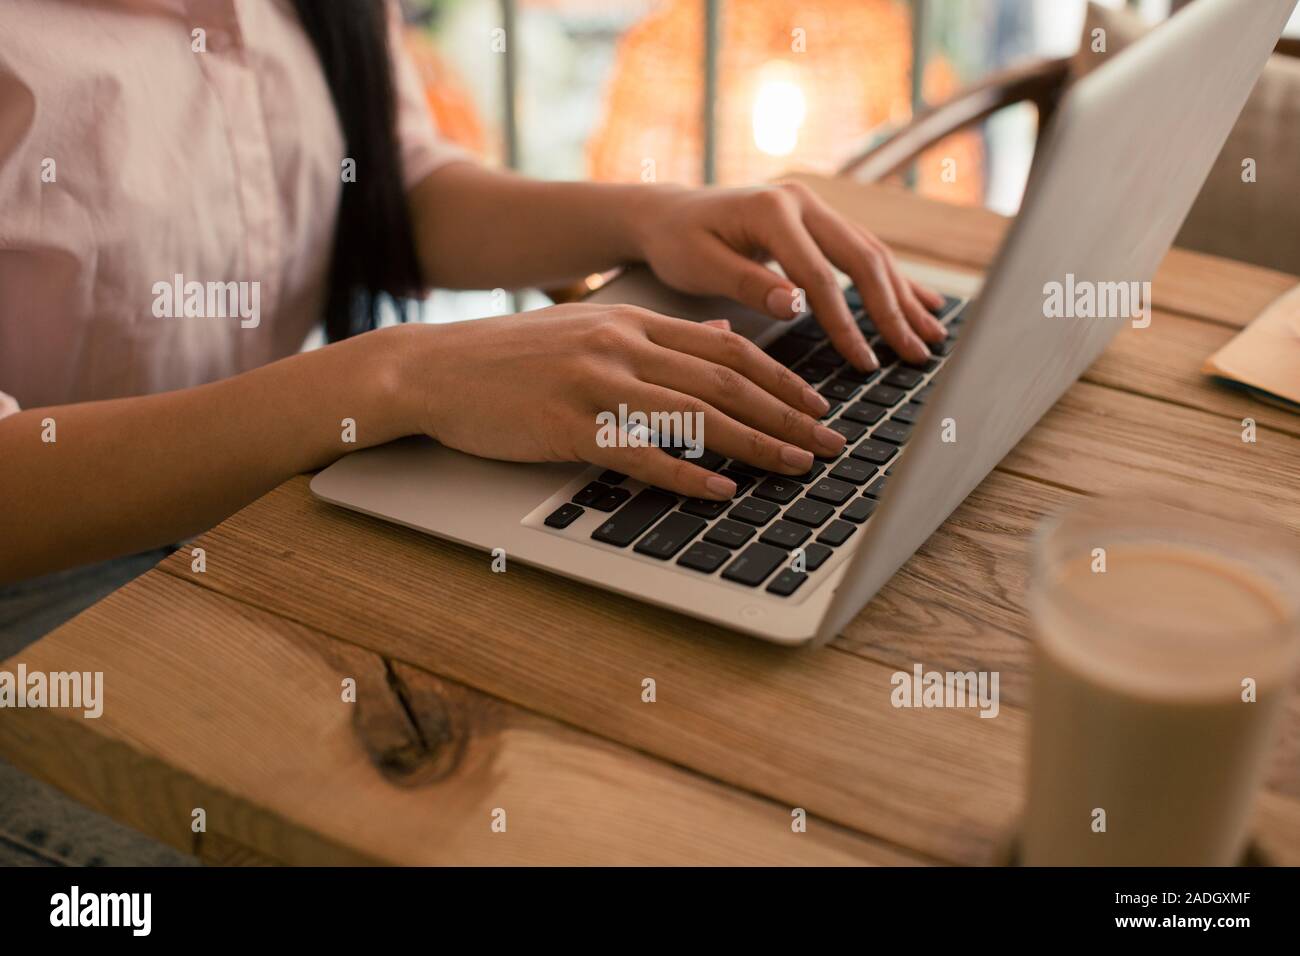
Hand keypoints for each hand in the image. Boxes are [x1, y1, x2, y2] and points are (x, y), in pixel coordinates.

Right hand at [394, 304, 847, 498]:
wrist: (434, 369)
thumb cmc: (509, 358)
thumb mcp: (587, 328)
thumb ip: (653, 337)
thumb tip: (720, 340)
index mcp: (630, 320)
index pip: (726, 348)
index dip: (780, 378)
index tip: (816, 404)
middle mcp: (622, 345)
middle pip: (726, 382)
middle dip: (788, 415)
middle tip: (829, 443)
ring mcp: (595, 384)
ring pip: (697, 416)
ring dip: (756, 445)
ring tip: (797, 467)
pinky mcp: (568, 426)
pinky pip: (642, 453)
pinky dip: (688, 474)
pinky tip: (721, 490)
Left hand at [628, 181, 947, 368]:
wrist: (667, 213)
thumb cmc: (677, 242)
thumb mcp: (700, 265)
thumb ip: (748, 284)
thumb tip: (797, 306)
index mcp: (773, 210)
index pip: (820, 276)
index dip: (845, 322)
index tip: (864, 362)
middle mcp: (802, 201)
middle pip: (862, 259)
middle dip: (892, 311)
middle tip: (914, 354)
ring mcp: (815, 208)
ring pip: (872, 254)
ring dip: (904, 297)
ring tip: (931, 337)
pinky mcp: (819, 221)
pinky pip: (865, 252)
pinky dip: (895, 281)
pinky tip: (926, 304)